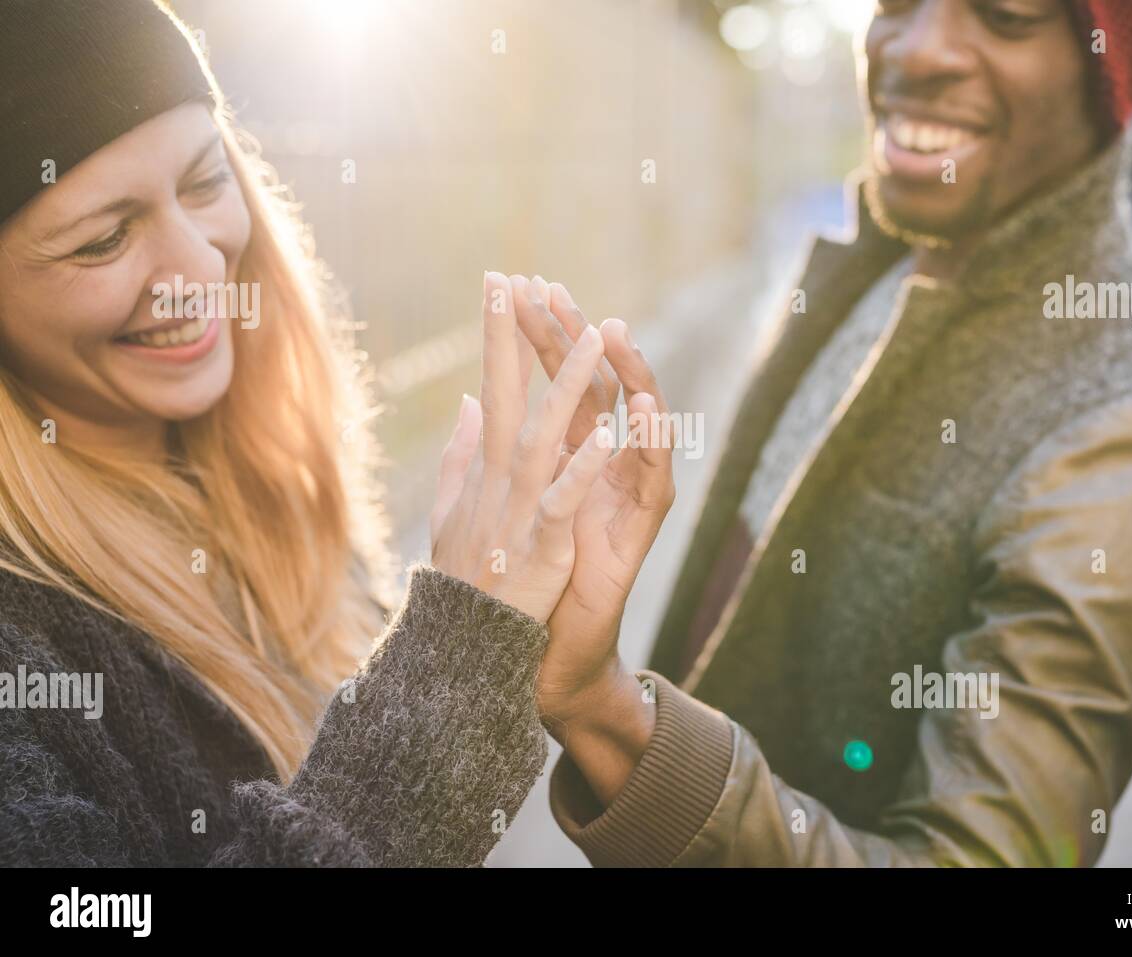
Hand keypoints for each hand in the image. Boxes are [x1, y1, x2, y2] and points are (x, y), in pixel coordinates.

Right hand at [428, 271, 613, 622]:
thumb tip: (467, 402)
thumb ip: (461, 454)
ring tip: (595, 336)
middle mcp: (500, 478)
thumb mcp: (454, 509)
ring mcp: (520, 508)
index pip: (494, 388)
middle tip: (523, 279)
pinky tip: (610, 434)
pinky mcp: (542, 543)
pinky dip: (586, 467)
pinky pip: (566, 499)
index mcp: (486, 467)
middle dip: (518, 337)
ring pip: (549, 436)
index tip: (498, 284)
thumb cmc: (466, 576)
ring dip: (573, 385)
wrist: (467, 643)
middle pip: (512, 396)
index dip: (497, 335)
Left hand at [510, 276, 675, 726]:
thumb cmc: (527, 576)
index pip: (556, 379)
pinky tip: (638, 413)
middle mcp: (603, 465)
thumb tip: (471, 402)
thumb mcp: (498, 501)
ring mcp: (624, 494)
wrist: (544, 648)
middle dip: (578, 336)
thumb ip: (487, 450)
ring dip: (629, 376)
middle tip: (557, 290)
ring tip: (614, 332)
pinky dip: (643, 446)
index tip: (516, 286)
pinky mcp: (638, 529)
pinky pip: (648, 482)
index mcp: (567, 455)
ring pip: (638, 423)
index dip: (537, 334)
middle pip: (599, 387)